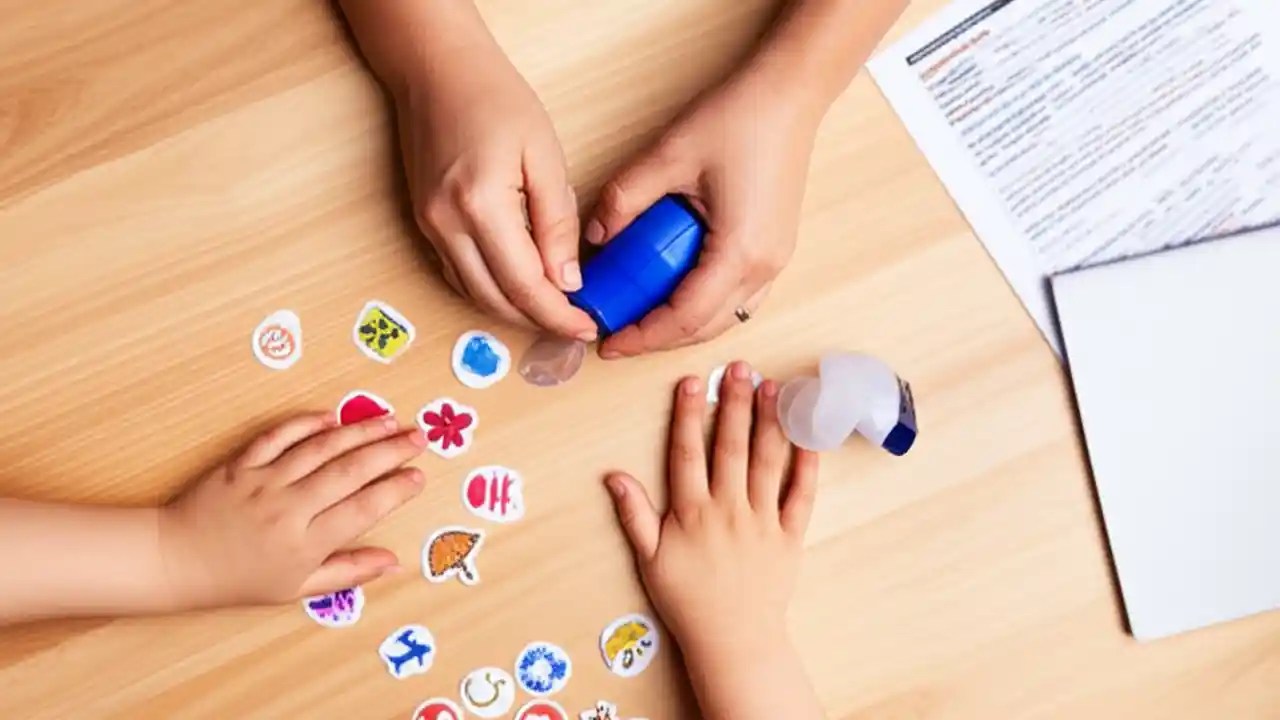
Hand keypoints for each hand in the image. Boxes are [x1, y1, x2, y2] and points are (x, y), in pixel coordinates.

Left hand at [158, 413, 427, 607]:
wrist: (176, 561)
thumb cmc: (239, 579)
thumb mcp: (296, 589)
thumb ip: (347, 572)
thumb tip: (394, 562)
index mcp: (305, 543)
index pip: (363, 509)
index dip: (395, 490)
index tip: (418, 476)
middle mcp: (289, 508)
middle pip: (349, 472)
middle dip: (389, 451)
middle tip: (419, 436)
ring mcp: (264, 481)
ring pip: (321, 448)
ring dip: (359, 431)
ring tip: (388, 420)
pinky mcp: (242, 463)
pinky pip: (279, 436)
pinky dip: (306, 423)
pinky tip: (332, 416)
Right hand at [395, 30, 596, 339]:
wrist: (436, 69)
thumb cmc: (493, 99)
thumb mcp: (544, 154)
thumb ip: (557, 222)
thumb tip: (567, 279)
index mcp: (480, 206)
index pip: (525, 285)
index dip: (557, 315)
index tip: (585, 326)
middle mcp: (446, 225)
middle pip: (495, 300)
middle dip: (538, 321)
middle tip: (575, 325)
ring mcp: (429, 227)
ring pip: (473, 294)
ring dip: (513, 311)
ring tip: (552, 311)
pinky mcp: (424, 223)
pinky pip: (458, 274)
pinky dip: (490, 290)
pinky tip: (518, 286)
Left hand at [587, 76, 818, 357]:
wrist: (789, 94)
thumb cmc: (741, 117)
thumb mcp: (668, 156)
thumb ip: (625, 199)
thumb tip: (594, 236)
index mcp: (740, 252)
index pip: (684, 318)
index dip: (643, 337)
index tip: (609, 343)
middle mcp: (765, 266)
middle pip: (705, 327)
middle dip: (658, 337)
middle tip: (616, 334)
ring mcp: (775, 259)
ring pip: (724, 315)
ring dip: (682, 323)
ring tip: (640, 316)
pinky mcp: (775, 247)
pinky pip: (738, 295)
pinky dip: (703, 303)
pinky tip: (674, 289)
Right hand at [605, 361, 818, 647]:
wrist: (733, 641)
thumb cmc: (686, 600)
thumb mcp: (649, 559)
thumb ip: (634, 514)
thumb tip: (613, 475)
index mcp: (691, 513)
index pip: (687, 453)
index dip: (688, 415)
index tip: (692, 381)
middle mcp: (727, 511)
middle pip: (730, 447)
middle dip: (735, 404)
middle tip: (740, 368)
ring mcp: (762, 522)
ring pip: (766, 462)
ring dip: (769, 422)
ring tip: (773, 387)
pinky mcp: (790, 536)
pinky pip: (801, 495)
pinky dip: (805, 465)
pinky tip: (806, 435)